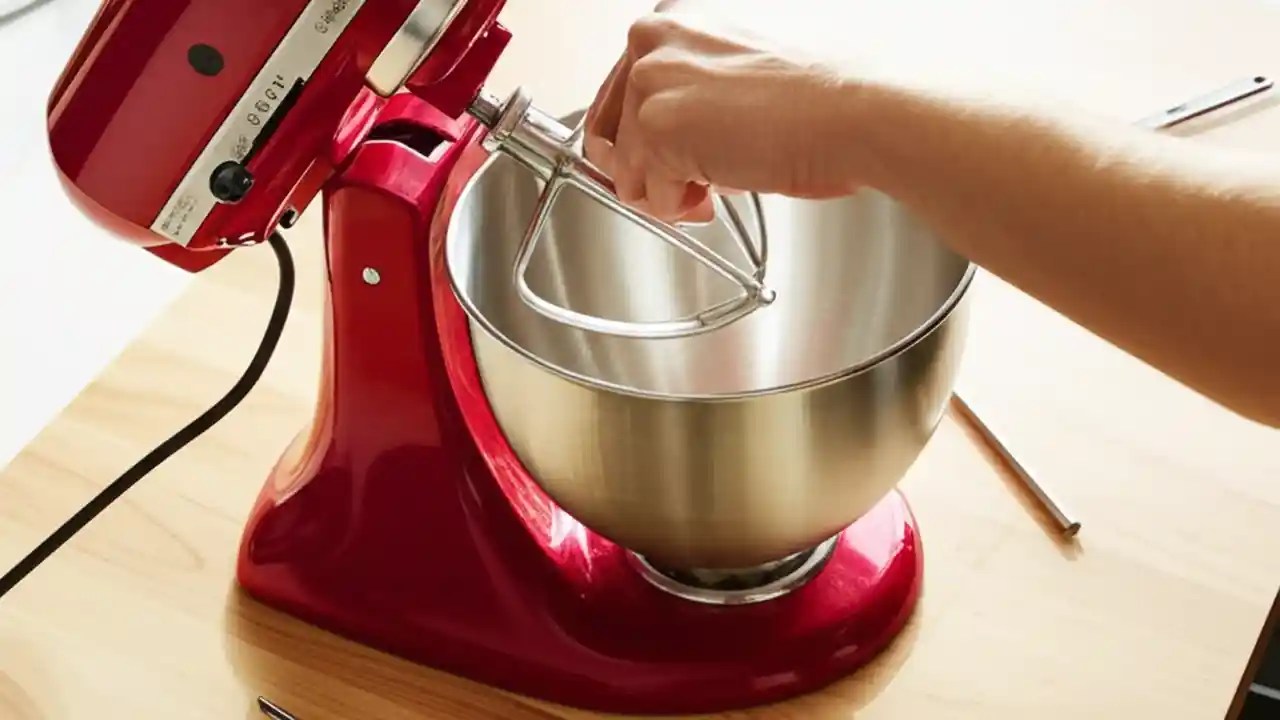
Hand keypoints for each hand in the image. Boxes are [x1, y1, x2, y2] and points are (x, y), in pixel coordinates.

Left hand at [583, 4, 861, 221]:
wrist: (854, 114)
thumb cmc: (822, 99)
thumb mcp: (740, 82)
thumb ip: (693, 100)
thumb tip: (669, 148)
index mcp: (675, 18)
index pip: (621, 91)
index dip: (642, 140)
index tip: (671, 162)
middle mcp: (654, 36)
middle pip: (609, 131)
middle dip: (647, 171)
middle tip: (693, 189)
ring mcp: (651, 78)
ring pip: (624, 168)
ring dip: (665, 193)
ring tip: (712, 191)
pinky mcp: (656, 126)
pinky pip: (646, 196)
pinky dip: (679, 209)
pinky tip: (717, 193)